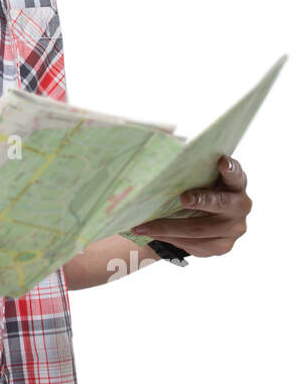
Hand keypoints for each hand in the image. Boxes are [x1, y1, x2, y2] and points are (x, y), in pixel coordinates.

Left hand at [131, 154, 251, 256]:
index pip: (236, 173)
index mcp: (236, 182)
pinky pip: (195, 244)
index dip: (230, 168)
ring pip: (200, 229)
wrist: (205, 219)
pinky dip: (171, 239)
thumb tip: (164, 137)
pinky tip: (153, 233)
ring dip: (169, 227)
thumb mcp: (196, 174)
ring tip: (143, 225)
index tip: (221, 161)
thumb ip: (188, 160)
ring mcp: (234, 228)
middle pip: (221, 203)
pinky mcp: (223, 246)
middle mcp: (240, 205)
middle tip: (183, 198)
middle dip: (201, 200)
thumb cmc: (198, 187)